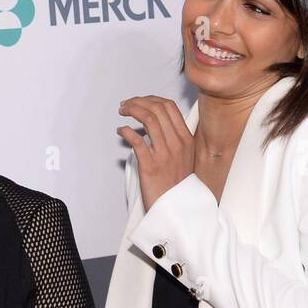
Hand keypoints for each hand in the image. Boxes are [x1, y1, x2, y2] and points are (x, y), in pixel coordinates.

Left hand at [117, 95, 194, 211]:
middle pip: (157, 109)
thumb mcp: (184, 157)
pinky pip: (136, 140)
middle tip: (126, 104)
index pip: (170, 107)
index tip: (140, 101)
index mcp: (186, 139)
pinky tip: (121, 130)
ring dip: (131, 110)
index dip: (151, 99)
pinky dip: (126, 131)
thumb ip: (174, 139)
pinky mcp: (150, 165)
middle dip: (138, 101)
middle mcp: (177, 143)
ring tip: (122, 111)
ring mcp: (164, 153)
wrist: (176, 208)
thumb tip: (157, 124)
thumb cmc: (176, 185)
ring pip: (148, 119)